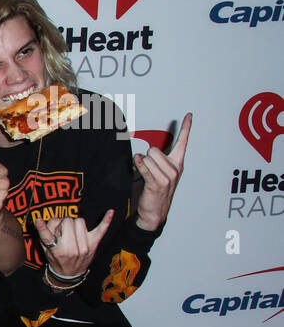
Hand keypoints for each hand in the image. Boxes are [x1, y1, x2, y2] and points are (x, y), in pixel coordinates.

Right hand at [34, 211, 114, 280]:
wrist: (70, 273)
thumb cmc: (56, 258)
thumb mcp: (45, 249)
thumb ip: (45, 234)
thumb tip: (48, 220)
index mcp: (55, 250)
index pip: (47, 235)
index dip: (42, 227)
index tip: (38, 220)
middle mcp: (70, 249)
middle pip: (66, 221)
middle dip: (63, 224)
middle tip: (62, 232)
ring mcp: (83, 247)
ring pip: (79, 221)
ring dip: (75, 224)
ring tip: (72, 233)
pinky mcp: (94, 244)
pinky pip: (101, 229)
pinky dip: (106, 221)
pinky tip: (111, 212)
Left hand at [134, 113, 191, 231]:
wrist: (155, 212)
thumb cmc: (156, 190)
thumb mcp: (161, 173)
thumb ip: (157, 160)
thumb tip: (147, 151)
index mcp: (177, 164)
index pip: (183, 142)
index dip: (186, 127)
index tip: (189, 115)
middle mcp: (175, 169)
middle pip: (155, 150)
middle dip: (147, 158)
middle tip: (147, 170)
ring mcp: (168, 177)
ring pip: (148, 159)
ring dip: (141, 166)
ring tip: (145, 176)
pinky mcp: (157, 183)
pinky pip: (145, 168)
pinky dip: (139, 165)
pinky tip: (136, 162)